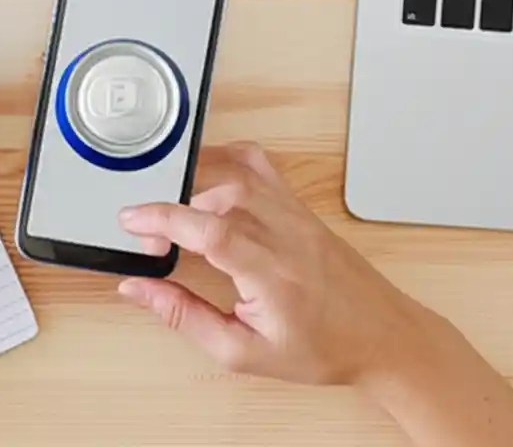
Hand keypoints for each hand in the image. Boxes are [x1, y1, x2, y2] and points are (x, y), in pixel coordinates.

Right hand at [118, 143, 512, 446]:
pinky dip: (229, 161)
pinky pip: (263, 168)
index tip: (132, 220)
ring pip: (242, 172)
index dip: (166, 218)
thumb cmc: (320, 349)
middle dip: (173, 204)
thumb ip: (184, 316)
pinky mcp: (303, 207)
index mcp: (273, 276)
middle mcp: (288, 236)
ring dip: (197, 180)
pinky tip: (209, 177)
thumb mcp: (242, 352)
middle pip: (223, 193)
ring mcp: (299, 216)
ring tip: (173, 208)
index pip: (212, 231)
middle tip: (149, 230)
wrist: (381, 337)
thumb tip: (138, 288)